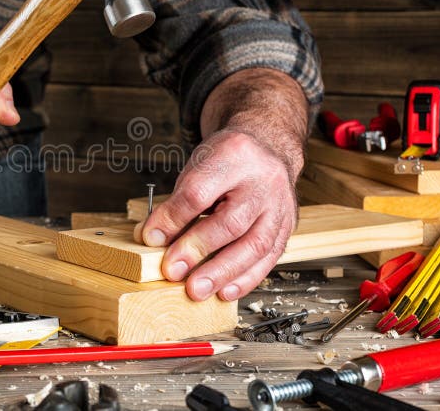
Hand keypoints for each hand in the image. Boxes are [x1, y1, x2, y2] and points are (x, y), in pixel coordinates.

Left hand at [135, 130, 298, 300]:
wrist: (268, 149)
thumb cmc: (228, 160)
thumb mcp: (198, 167)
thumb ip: (177, 202)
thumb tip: (154, 238)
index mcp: (234, 154)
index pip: (199, 192)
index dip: (173, 219)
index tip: (152, 238)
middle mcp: (263, 180)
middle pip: (231, 222)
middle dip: (198, 250)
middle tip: (173, 270)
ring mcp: (279, 205)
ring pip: (255, 245)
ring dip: (222, 273)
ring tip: (197, 289)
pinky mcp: (288, 226)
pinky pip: (269, 258)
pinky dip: (245, 279)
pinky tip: (225, 290)